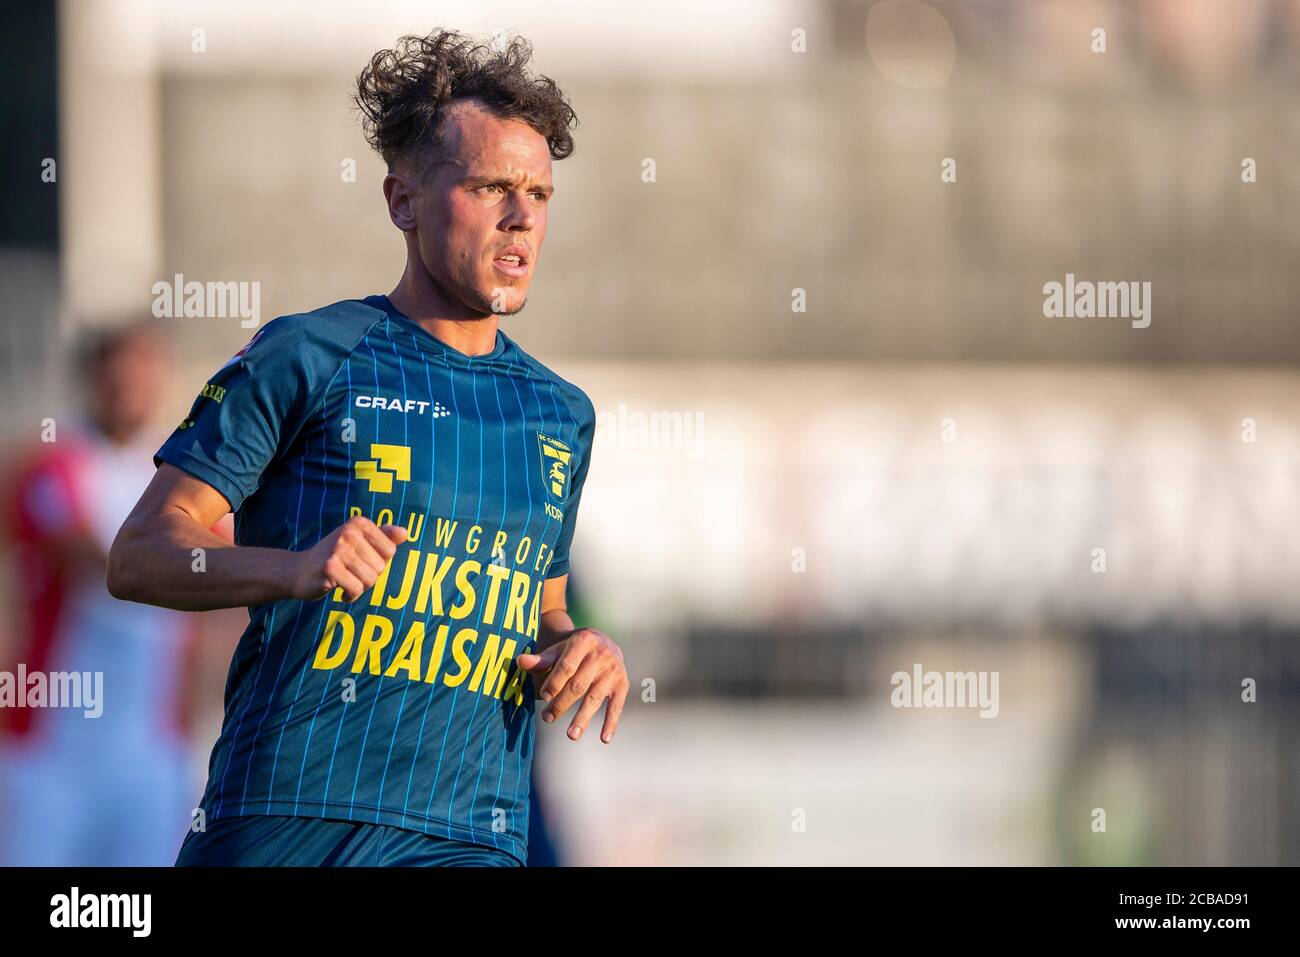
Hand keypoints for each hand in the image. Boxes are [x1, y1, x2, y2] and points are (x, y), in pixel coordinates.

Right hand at [291, 516, 407, 600]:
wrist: (299, 571)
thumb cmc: (335, 557)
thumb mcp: (359, 543)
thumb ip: (384, 537)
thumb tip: (405, 533)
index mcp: (359, 523)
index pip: (390, 551)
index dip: (378, 562)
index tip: (361, 560)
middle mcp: (348, 532)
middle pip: (380, 567)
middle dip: (368, 576)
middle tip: (350, 572)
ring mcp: (338, 549)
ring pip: (370, 580)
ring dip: (359, 587)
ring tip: (345, 580)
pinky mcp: (329, 568)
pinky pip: (356, 589)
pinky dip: (350, 595)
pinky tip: (339, 589)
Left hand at [517, 629, 628, 743]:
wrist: (601, 642)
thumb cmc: (572, 650)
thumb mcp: (558, 650)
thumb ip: (541, 660)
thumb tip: (520, 662)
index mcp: (583, 641)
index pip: (567, 666)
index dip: (554, 682)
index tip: (543, 696)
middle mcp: (601, 655)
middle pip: (578, 684)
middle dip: (561, 704)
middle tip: (547, 718)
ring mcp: (613, 670)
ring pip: (594, 697)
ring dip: (583, 718)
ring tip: (571, 736)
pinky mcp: (622, 684)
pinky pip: (616, 705)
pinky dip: (611, 723)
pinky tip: (604, 738)